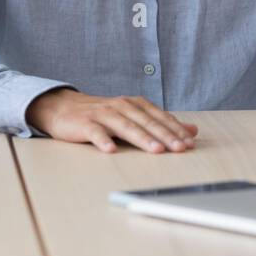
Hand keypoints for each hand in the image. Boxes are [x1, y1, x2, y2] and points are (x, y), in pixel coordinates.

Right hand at [25, 88, 198, 153]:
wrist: (64, 108)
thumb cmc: (103, 115)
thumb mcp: (134, 116)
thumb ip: (161, 124)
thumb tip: (191, 130)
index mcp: (135, 104)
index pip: (160, 117)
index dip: (176, 130)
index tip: (190, 143)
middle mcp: (121, 106)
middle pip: (146, 122)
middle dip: (165, 136)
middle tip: (180, 149)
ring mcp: (103, 114)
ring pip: (126, 127)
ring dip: (142, 139)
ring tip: (156, 150)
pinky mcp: (85, 124)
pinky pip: (95, 133)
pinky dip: (103, 141)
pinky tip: (111, 150)